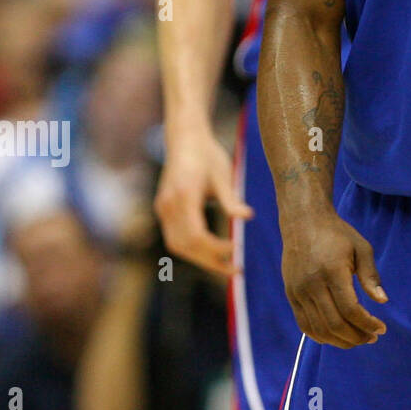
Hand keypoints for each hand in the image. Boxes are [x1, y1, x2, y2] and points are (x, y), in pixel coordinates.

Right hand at [155, 128, 252, 275]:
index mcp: (184, 196)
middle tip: (236, 272)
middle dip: (210, 262)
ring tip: (226, 266)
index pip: (197, 235)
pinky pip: (175, 237)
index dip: (216, 248)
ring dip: (200, 258)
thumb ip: (232, 199)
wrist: (185, 138)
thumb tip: (247, 217)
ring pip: (177, 245)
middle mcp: (168, 205)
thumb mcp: (223, 174)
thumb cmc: (208, 154)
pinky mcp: (163, 209)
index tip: (237, 250)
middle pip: (185, 246)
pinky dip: (193, 248)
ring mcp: (163, 208)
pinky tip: (212, 251)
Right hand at [281, 210, 387, 349]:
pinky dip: (321, 336)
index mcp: (332, 271)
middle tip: (372, 338)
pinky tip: (336, 336)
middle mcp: (312, 285)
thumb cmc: (337, 234)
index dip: (367, 324)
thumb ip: (371, 275)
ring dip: (340, 341)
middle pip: (334, 324)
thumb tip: (382, 301)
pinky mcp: (291, 295)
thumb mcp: (361, 247)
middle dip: (356, 337)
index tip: (381, 329)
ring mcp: (298, 292)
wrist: (303, 222)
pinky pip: (304, 324)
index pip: (350, 309)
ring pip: (318, 329)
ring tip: (358, 340)